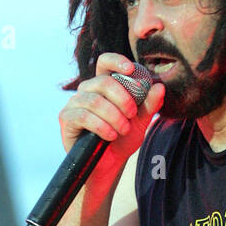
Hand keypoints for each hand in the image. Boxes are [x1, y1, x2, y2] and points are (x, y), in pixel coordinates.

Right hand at [59, 52, 164, 171]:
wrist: (109, 165)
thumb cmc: (122, 140)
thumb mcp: (141, 122)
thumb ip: (149, 105)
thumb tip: (159, 86)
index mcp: (103, 85)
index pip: (105, 62)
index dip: (116, 61)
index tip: (131, 70)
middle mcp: (87, 90)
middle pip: (103, 81)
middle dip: (122, 98)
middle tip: (132, 115)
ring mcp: (74, 103)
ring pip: (95, 101)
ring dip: (113, 117)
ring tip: (123, 131)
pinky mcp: (66, 118)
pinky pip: (83, 116)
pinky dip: (101, 126)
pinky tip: (110, 136)